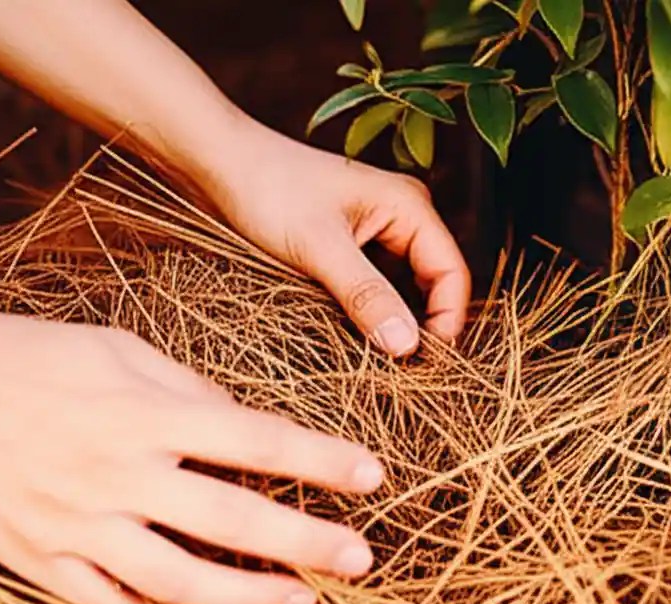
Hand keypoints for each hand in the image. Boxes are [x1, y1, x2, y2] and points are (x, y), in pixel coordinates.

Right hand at [0, 305, 382, 603]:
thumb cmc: (28, 353)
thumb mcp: (116, 348)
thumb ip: (185, 389)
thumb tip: (243, 426)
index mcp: (142, 414)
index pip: (254, 438)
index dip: (320, 459)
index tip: (371, 475)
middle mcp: (118, 474)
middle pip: (232, 519)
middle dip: (308, 542)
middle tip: (361, 559)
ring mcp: (78, 526)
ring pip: (181, 582)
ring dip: (251, 598)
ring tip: (301, 601)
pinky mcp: (43, 562)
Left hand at [204, 126, 471, 356]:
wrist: (218, 163)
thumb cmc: (268, 190)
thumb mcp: (319, 248)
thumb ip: (366, 296)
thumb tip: (406, 346)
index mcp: (409, 206)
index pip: (452, 273)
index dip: (447, 320)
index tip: (426, 364)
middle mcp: (401, 217)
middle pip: (432, 284)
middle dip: (422, 327)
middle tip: (403, 373)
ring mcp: (374, 232)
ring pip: (401, 289)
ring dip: (393, 322)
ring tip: (379, 362)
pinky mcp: (347, 246)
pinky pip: (373, 287)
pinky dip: (368, 313)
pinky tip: (354, 338)